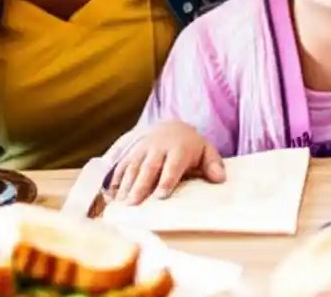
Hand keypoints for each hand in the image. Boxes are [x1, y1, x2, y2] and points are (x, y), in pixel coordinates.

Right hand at [108, 121, 224, 204]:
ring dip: (126, 185)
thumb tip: (219, 179)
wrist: (171, 126)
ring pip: (132, 167)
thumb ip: (213, 164)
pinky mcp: (130, 153)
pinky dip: (115, 179)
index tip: (161, 196)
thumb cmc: (190, 146)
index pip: (172, 166)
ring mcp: (142, 150)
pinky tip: (111, 195)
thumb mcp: (206, 151)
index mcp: (178, 149)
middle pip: (148, 168)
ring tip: (121, 204)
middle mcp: (158, 148)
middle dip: (140, 186)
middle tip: (133, 204)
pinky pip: (121, 165)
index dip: (166, 181)